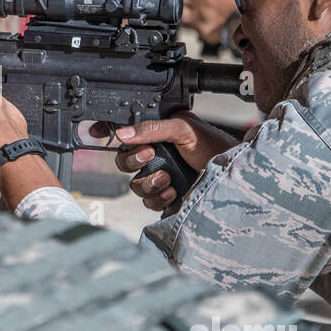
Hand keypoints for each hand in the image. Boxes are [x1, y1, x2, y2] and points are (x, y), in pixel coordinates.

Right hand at [90, 114, 237, 212]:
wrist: (235, 177)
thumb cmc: (215, 146)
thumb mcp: (184, 129)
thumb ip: (153, 128)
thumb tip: (124, 133)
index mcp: (156, 133)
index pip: (125, 131)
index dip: (107, 132)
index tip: (96, 132)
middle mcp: (154, 154)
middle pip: (123, 160)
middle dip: (133, 160)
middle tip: (149, 154)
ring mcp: (158, 176)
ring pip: (133, 184)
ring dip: (148, 182)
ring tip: (167, 178)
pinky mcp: (165, 196)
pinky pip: (147, 201)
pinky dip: (158, 198)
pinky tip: (174, 192)